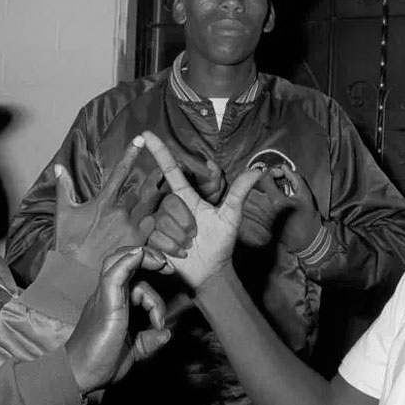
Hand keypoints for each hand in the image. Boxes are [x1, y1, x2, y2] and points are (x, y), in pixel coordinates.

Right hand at [55, 136, 159, 270]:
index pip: (120, 171)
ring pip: (152, 207)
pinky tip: (172, 219)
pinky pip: (155, 229)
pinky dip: (162, 222)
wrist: (75, 273)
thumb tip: (59, 167)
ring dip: (161, 198)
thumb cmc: (68, 243)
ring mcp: (131, 228)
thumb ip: (64, 188)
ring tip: (172, 189)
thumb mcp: (63, 213)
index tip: (140, 140)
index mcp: (104, 201)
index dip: (131, 153)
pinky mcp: (139, 244)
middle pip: (143, 189)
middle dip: (154, 178)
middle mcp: (120, 212)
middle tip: (168, 167)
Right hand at [64, 246, 170, 392]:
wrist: (79, 376)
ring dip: (144, 258)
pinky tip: (140, 256)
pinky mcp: (106, 305)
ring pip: (119, 262)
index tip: (168, 273)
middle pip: (122, 259)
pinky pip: (114, 275)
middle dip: (149, 256)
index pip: (129, 272)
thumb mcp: (132, 350)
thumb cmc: (100, 363)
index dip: (149, 268)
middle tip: (168, 266)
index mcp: (112, 302)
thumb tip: (166, 333)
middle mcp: (107, 295)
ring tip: (163, 266)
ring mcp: (104, 298)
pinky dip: (127, 262)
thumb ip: (149, 340)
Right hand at [140, 131, 261, 287]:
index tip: (146, 134)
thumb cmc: (220, 243)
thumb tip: (258, 171)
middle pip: (171, 205)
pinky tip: (178, 255)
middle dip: (186, 224)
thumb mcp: (231, 216)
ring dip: (179, 239)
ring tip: (187, 246)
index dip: (159, 151)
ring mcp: (159, 222)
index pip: (170, 170)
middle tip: (195, 235)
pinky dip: (171, 249)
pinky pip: (157, 237)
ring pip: (163, 223)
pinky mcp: (151, 239)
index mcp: (186, 196)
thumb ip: (240, 192)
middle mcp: (170, 206)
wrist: (210, 271)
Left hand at [238, 166, 320, 252]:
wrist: (304, 240)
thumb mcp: (306, 195)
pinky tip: (263, 199)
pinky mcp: (258, 222)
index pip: (264, 179)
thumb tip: (283, 167)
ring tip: (267, 188)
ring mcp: (259, 216)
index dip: (270, 172)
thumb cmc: (307, 218)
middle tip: (271, 178)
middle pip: (254, 186)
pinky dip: (254, 199)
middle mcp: (264, 209)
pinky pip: (250, 206)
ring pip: (250, 196)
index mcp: (276, 201)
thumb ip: (295, 178)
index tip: (278, 173)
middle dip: (261, 179)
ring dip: (255, 188)